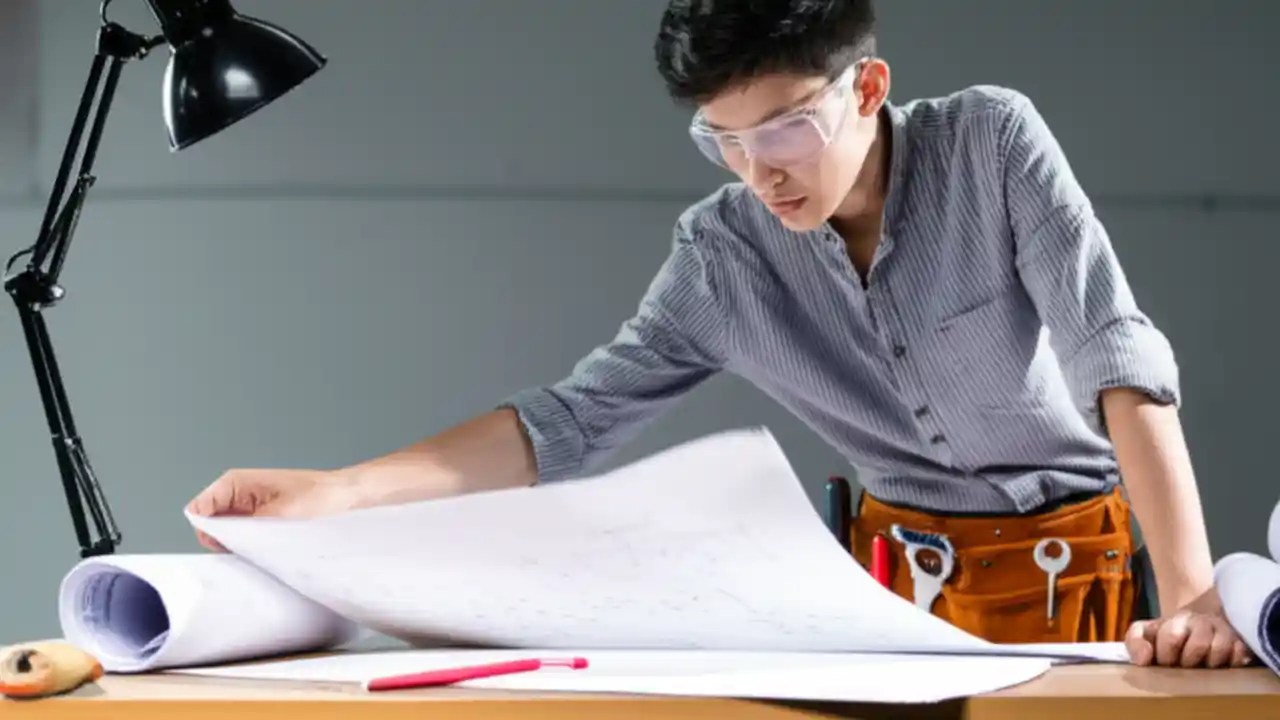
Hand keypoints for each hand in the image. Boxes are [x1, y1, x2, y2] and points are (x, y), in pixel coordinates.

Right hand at [185, 468, 363, 550]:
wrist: (345, 494)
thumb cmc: (318, 496)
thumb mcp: (277, 513)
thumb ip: (242, 525)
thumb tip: (217, 538)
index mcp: (234, 482)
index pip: (198, 510)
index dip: (206, 531)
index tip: (224, 545)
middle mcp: (236, 493)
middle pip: (208, 525)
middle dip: (221, 540)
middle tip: (246, 549)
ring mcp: (247, 507)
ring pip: (225, 532)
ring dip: (236, 544)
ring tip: (260, 547)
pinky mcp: (260, 519)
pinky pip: (242, 535)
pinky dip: (248, 544)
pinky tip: (265, 548)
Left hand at [1125, 589, 1252, 667]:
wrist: (1199, 622)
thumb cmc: (1170, 635)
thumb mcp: (1147, 634)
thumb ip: (1135, 641)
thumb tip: (1144, 658)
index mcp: (1174, 621)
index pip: (1170, 638)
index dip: (1165, 656)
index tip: (1164, 662)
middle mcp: (1200, 621)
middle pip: (1198, 646)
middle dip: (1189, 661)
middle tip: (1185, 665)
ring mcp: (1222, 628)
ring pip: (1219, 650)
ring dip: (1210, 664)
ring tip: (1204, 665)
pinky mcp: (1241, 638)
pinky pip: (1240, 653)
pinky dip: (1232, 662)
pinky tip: (1223, 664)